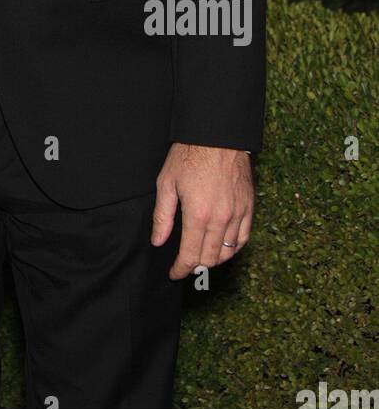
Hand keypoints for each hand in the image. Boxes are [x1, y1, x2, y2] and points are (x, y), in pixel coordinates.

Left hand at [151, 143, 253, 279]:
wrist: (217, 135)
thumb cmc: (189, 155)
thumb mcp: (167, 183)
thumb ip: (163, 217)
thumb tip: (158, 242)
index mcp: (198, 215)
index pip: (190, 255)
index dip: (181, 269)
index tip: (174, 273)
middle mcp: (221, 219)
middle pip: (210, 258)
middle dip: (196, 266)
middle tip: (185, 266)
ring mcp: (238, 214)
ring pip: (228, 251)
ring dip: (214, 260)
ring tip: (202, 259)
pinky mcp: (249, 207)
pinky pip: (244, 238)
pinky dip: (233, 248)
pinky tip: (223, 248)